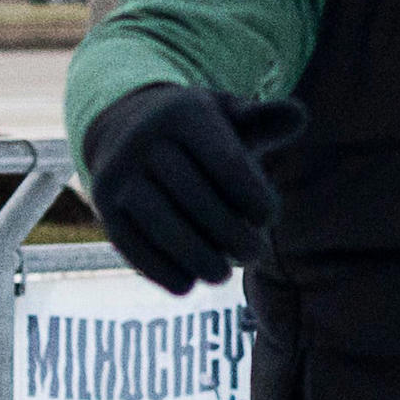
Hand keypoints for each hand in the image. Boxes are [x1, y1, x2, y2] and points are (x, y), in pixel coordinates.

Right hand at [82, 86, 300, 293]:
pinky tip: (186, 284)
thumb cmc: (200, 132)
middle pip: (194, 196)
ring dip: (196, 257)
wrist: (130, 130)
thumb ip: (264, 120)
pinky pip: (129, 242)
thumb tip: (297, 116)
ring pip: (160, 223)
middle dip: (230, 233)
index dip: (252, 196)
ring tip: (222, 275)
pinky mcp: (102, 204)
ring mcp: (117, 173)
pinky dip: (158, 269)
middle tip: (254, 255)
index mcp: (182, 114)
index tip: (268, 218)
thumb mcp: (229, 116)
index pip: (226, 162)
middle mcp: (142, 140)